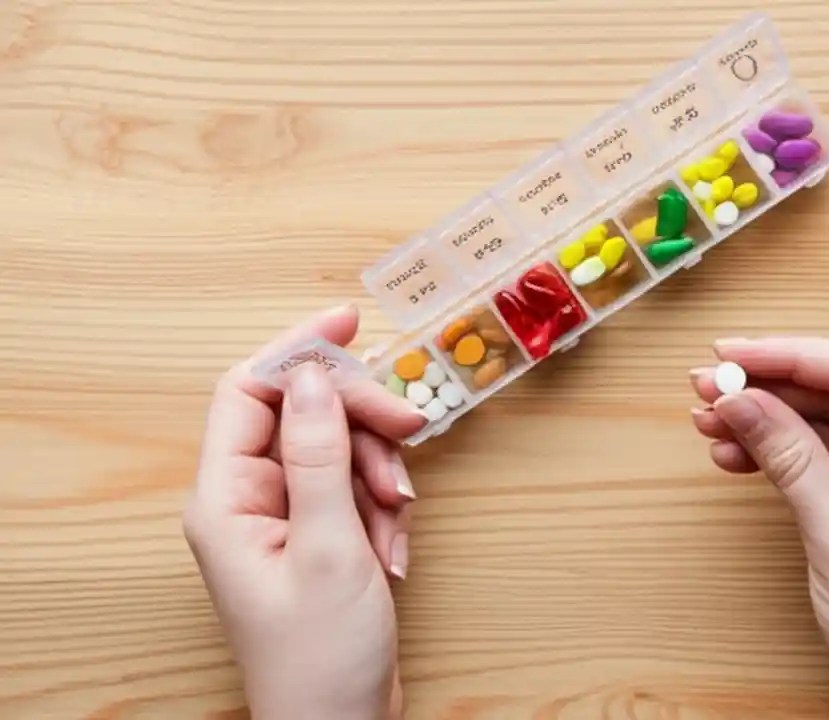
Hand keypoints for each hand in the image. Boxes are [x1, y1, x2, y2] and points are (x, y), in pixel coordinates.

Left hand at [183, 304, 425, 719]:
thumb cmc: (320, 656)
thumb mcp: (330, 545)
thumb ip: (320, 453)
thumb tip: (311, 373)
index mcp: (226, 497)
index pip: (249, 389)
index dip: (299, 349)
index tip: (352, 320)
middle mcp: (247, 500)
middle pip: (303, 414)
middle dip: (361, 420)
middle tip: (411, 429)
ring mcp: (284, 520)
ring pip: (338, 449)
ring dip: (379, 472)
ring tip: (394, 519)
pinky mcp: (316, 538)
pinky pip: (353, 490)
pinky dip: (381, 509)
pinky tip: (390, 551)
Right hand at [690, 338, 828, 719]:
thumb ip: (791, 459)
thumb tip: (740, 399)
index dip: (792, 356)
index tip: (730, 356)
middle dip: (771, 384)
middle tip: (706, 383)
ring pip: (825, 419)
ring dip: (765, 416)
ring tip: (706, 417)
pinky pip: (820, 454)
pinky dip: (776, 450)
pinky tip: (732, 450)